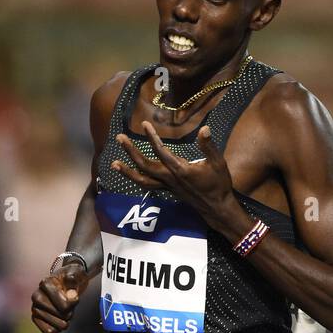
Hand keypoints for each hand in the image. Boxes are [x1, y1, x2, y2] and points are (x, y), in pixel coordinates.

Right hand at [31, 260, 89, 332]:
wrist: (65, 283)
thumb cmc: (71, 278)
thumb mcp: (76, 273)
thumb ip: (73, 280)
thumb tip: (72, 293)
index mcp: (45, 284)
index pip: (64, 305)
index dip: (73, 304)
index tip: (75, 296)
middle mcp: (36, 296)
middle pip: (60, 315)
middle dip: (69, 313)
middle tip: (69, 305)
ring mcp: (35, 308)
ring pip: (55, 325)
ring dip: (65, 321)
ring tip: (65, 312)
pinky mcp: (35, 318)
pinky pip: (48, 331)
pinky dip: (58, 329)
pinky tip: (59, 321)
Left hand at [112, 123, 235, 226]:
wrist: (217, 208)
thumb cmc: (219, 185)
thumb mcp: (218, 163)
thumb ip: (209, 147)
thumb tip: (205, 129)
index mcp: (181, 170)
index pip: (161, 152)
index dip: (152, 137)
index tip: (143, 124)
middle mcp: (170, 179)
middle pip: (145, 165)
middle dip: (131, 152)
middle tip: (119, 138)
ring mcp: (168, 187)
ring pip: (143, 180)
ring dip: (128, 172)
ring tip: (114, 164)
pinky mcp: (169, 191)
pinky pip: (149, 185)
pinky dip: (137, 180)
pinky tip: (130, 175)